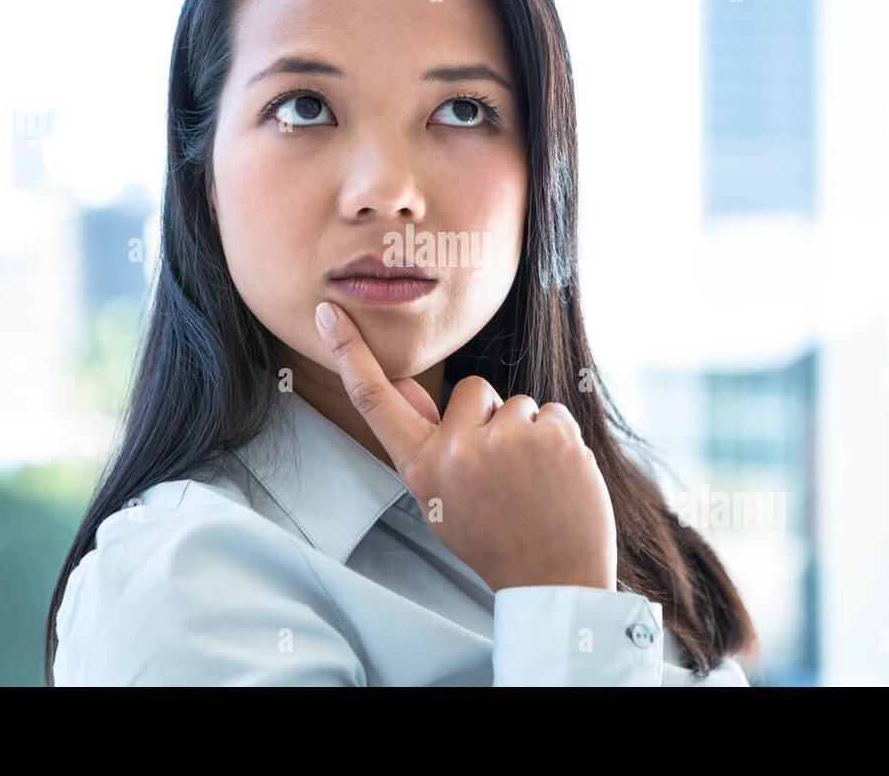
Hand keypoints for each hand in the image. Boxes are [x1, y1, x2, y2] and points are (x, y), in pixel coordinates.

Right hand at [314, 300, 617, 593]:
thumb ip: (422, 440)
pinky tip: (556, 477)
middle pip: (470, 391)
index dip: (348, 352)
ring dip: (525, 431)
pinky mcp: (552, 435)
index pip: (374, 400)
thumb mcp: (440, 497)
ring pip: (515, 402)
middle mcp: (457, 450)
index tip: (330, 312)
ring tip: (531, 480)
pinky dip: (557, 438)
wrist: (552, 577)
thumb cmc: (493, 537)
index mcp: (420, 468)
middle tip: (501, 469)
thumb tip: (402, 382)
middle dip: (486, 417)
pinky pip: (551, 411)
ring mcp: (507, 439)